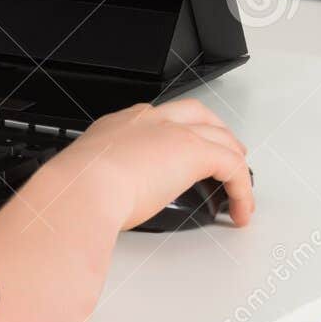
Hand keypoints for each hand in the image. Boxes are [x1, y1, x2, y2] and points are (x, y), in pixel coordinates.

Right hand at [44, 100, 254, 230]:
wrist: (83, 187)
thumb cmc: (78, 188)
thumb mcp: (90, 177)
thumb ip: (105, 181)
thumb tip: (109, 200)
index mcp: (121, 125)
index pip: (159, 118)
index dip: (177, 132)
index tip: (181, 150)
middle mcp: (149, 121)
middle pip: (196, 113)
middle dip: (215, 131)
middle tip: (227, 153)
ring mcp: (174, 132)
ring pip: (219, 135)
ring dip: (234, 158)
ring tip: (241, 185)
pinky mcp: (195, 151)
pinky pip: (233, 166)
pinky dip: (242, 188)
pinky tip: (240, 208)